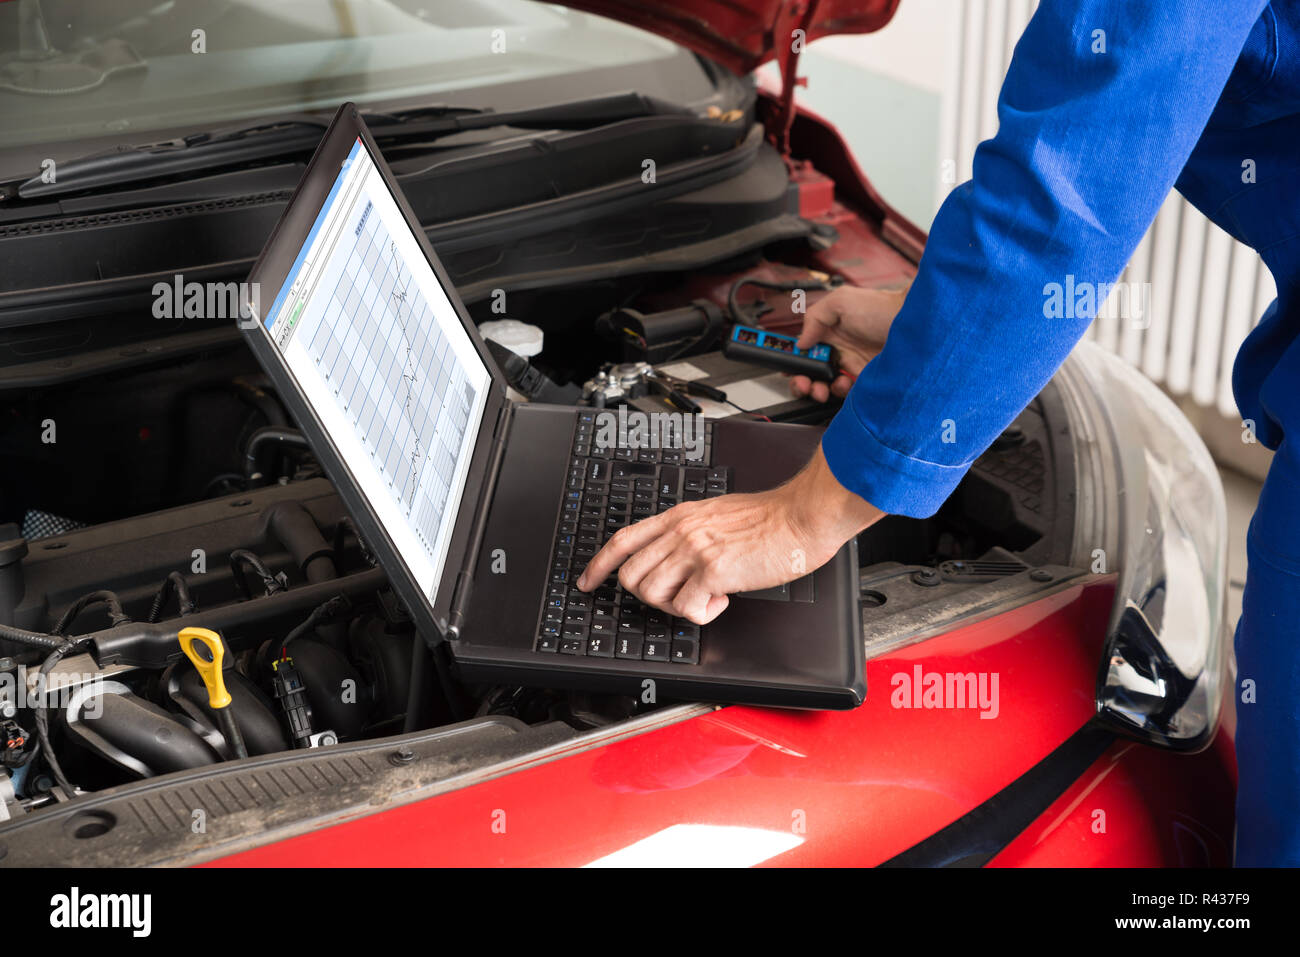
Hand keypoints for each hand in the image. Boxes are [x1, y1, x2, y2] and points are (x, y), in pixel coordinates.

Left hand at [575, 447, 883, 623]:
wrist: (800, 517)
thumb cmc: (770, 518)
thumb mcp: (717, 513)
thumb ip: (692, 530)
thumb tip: (679, 555)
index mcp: (679, 516)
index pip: (622, 539)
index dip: (598, 565)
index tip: (587, 582)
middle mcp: (680, 531)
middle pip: (631, 576)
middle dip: (649, 597)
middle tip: (678, 597)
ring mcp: (693, 550)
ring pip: (652, 594)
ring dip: (675, 606)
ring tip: (704, 597)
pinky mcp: (712, 570)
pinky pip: (687, 609)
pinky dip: (703, 613)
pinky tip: (722, 599)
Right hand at [790, 282, 910, 401]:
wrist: (913, 327)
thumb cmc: (881, 309)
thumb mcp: (841, 302)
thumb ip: (815, 318)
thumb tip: (801, 342)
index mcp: (828, 330)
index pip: (803, 348)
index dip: (792, 360)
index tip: (786, 368)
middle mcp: (837, 348)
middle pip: (810, 371)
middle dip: (801, 380)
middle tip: (802, 383)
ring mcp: (850, 364)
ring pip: (824, 385)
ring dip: (816, 389)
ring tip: (819, 388)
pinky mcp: (862, 379)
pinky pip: (844, 392)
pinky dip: (838, 392)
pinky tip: (842, 383)